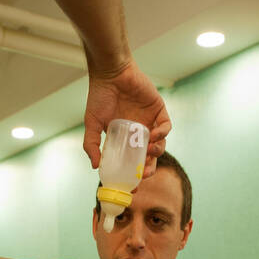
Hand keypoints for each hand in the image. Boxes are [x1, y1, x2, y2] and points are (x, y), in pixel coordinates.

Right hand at [82, 61, 171, 177]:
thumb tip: (95, 167)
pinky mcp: (158, 110)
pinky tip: (154, 135)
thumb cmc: (100, 96)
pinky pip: (166, 126)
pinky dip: (163, 134)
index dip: (135, 175)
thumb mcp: (92, 124)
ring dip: (157, 151)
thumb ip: (92, 145)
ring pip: (160, 144)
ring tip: (149, 152)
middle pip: (150, 157)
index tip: (133, 186)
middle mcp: (139, 132)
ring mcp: (150, 121)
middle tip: (144, 173)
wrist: (110, 73)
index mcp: (125, 138)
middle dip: (149, 168)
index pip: (133, 161)